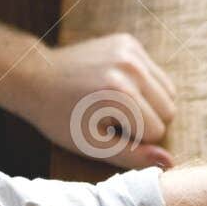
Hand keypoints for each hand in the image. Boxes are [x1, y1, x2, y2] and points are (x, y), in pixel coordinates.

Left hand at [2, 33, 177, 169]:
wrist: (35, 76)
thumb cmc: (62, 117)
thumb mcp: (93, 145)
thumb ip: (133, 157)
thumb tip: (171, 162)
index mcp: (121, 96)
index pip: (157, 132)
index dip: (135, 138)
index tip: (108, 129)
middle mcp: (130, 69)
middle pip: (169, 110)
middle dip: (147, 121)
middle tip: (113, 117)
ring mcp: (130, 51)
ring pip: (169, 92)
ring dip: (149, 104)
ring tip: (117, 103)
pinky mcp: (129, 42)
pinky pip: (157, 75)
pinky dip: (144, 86)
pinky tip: (119, 86)